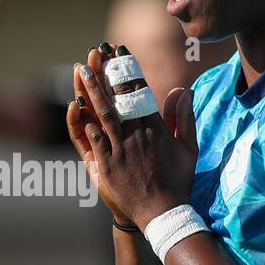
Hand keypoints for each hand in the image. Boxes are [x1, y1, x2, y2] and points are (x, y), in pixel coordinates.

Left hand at [66, 43, 197, 230]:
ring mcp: (120, 150)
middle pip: (120, 96)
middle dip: (108, 71)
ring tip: (83, 68)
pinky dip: (84, 120)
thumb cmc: (178, 181)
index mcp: (156, 129)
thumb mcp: (188, 149)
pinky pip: (93, 138)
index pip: (140, 91)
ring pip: (104, 113)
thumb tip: (183, 90)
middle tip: (98, 50)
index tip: (121, 50)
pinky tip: (76, 103)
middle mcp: (137, 136)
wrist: (163, 214)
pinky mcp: (106, 165)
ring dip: (92, 89)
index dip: (129, 68)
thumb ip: (184, 118)